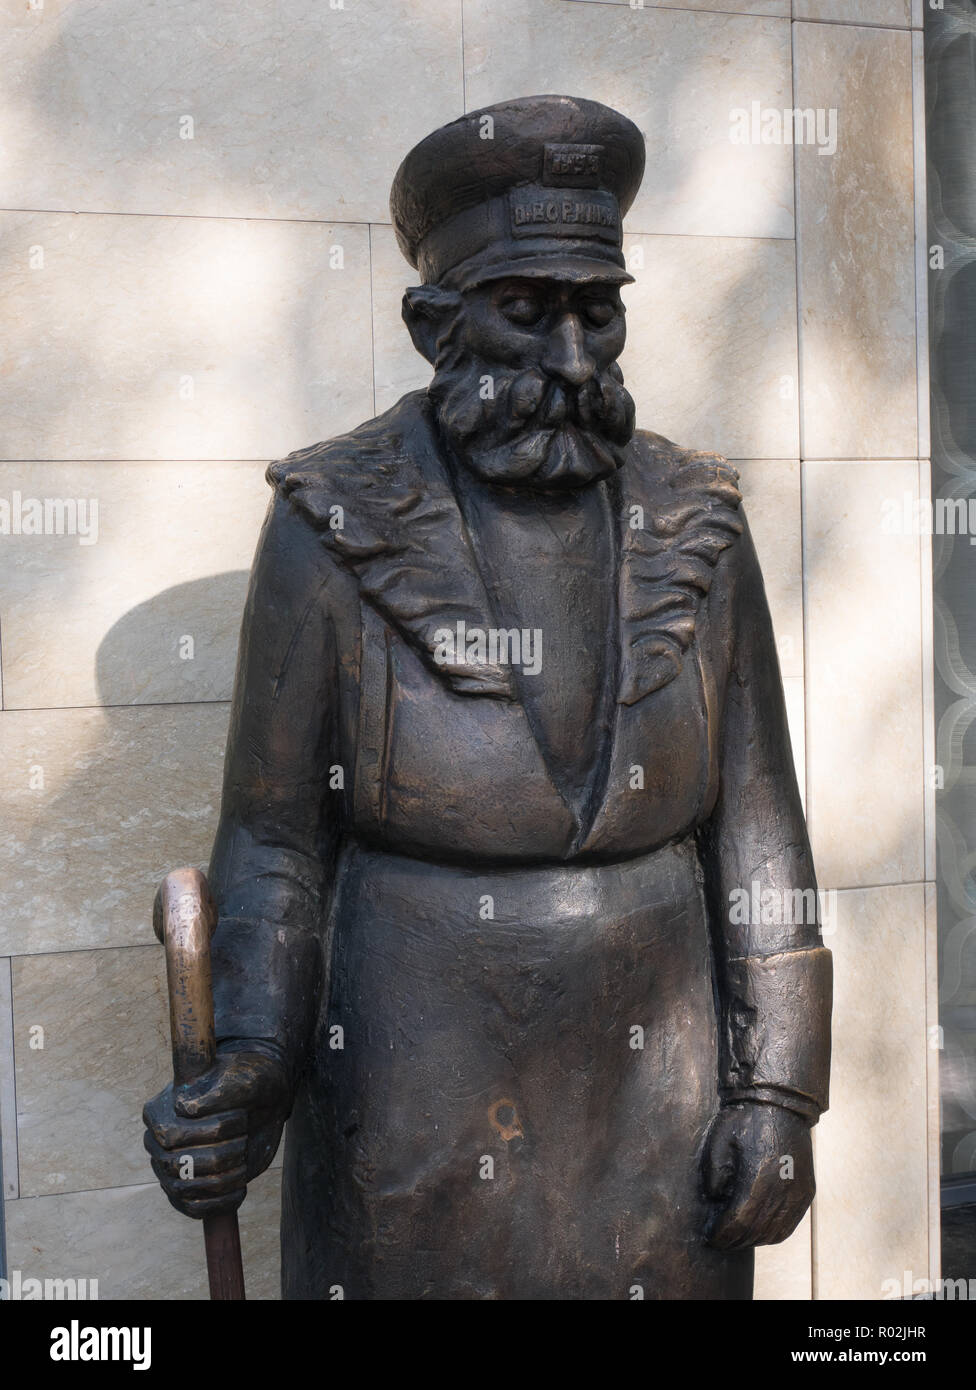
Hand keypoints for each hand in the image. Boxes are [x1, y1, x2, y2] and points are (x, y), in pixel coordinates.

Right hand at [143, 1047, 290, 1219]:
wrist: (264, 1101)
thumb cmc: (249, 1085)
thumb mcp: (240, 1080)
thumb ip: (214, 1093)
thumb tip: (183, 1108)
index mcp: (159, 1111)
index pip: (170, 1135)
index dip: (208, 1133)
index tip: (240, 1118)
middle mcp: (157, 1142)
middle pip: (178, 1165)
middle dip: (219, 1156)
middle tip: (244, 1140)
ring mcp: (170, 1167)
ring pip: (185, 1189)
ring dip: (222, 1178)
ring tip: (243, 1160)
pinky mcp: (188, 1187)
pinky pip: (192, 1208)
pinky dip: (218, 1203)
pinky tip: (240, 1189)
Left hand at [701, 1102, 814, 1249]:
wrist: (780, 1104)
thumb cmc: (745, 1119)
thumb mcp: (720, 1141)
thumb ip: (714, 1175)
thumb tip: (716, 1201)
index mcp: (758, 1178)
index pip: (738, 1222)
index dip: (722, 1235)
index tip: (709, 1237)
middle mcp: (782, 1190)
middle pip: (755, 1231)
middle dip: (734, 1240)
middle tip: (719, 1240)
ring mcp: (797, 1193)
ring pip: (774, 1233)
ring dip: (753, 1240)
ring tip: (736, 1237)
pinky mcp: (806, 1192)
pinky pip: (790, 1225)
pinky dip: (773, 1234)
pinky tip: (759, 1232)